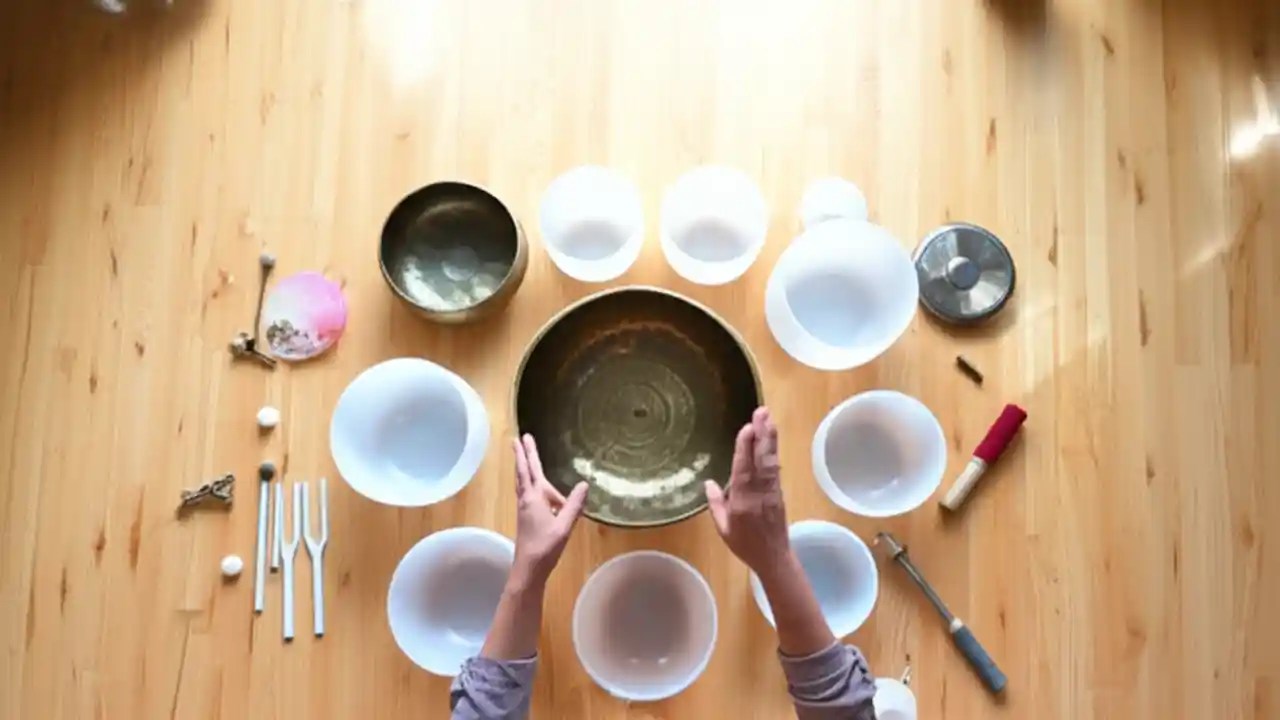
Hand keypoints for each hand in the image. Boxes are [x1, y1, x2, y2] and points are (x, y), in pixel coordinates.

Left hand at [510, 434, 587, 587]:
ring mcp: (525, 509)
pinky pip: (530, 495)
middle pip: (524, 473)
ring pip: (526, 484)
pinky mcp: (526, 517)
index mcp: (534, 498)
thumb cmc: (545, 546)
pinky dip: (535, 487)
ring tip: (530, 461)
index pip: (531, 469)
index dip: (528, 453)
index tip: (523, 437)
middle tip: (518, 439)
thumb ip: (574, 505)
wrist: (528, 568)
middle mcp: (526, 500)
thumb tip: (585, 484)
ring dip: (527, 470)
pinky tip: (546, 495)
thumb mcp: (565, 525)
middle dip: (522, 456)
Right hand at [704, 407, 791, 576]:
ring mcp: (771, 491)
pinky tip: (771, 438)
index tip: (746, 428)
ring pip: (770, 461)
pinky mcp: (779, 492)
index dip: (744, 448)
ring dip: (769, 438)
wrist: (773, 557)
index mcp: (742, 502)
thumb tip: (708, 482)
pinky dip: (772, 451)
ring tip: (768, 418)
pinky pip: (774, 468)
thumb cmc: (745, 545)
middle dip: (761, 435)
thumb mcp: (723, 529)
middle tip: (762, 412)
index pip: (743, 470)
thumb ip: (716, 504)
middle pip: (760, 460)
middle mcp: (759, 493)